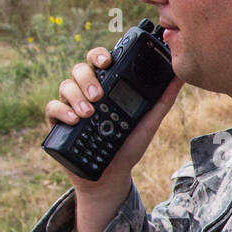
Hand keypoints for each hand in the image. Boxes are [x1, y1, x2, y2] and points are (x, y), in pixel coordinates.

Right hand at [44, 46, 183, 196]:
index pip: (100, 61)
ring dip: (77, 96)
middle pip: (80, 69)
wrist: (111, 176)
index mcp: (107, 86)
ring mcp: (72, 105)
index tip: (108, 61)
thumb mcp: (148, 122)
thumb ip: (163, 99)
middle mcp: (87, 91)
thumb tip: (179, 76)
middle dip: (88, 78)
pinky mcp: (59, 122)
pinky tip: (74, 120)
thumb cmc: (129, 146)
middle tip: (99, 95)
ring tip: (89, 113)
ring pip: (66, 85)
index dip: (101, 55)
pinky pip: (53, 107)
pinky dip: (62, 111)